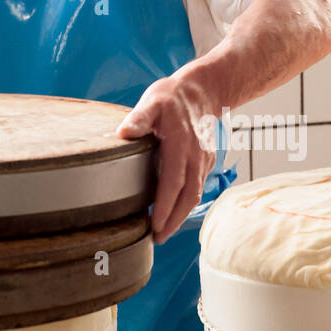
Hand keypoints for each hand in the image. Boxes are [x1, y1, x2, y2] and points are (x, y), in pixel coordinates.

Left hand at [116, 75, 216, 243]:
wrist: (204, 90)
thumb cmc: (172, 97)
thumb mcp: (152, 102)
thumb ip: (139, 118)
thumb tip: (124, 132)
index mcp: (180, 144)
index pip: (173, 182)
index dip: (165, 207)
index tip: (154, 226)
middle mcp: (195, 156)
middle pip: (188, 196)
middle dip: (174, 221)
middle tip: (158, 240)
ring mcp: (203, 160)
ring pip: (195, 194)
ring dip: (181, 216)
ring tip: (164, 232)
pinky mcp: (206, 162)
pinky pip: (197, 187)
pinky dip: (186, 203)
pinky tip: (174, 212)